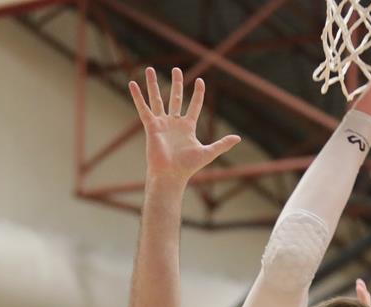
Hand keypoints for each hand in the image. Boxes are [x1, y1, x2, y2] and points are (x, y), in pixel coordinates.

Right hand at [131, 67, 240, 186]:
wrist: (170, 175)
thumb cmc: (187, 167)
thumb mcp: (208, 153)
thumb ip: (222, 144)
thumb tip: (238, 138)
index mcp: (187, 127)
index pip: (194, 105)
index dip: (198, 93)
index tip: (200, 80)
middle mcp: (174, 122)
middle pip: (175, 97)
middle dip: (176, 83)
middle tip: (176, 69)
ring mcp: (162, 123)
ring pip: (157, 99)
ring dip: (153, 84)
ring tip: (150, 68)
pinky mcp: (151, 126)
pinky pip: (143, 108)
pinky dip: (137, 96)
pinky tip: (132, 83)